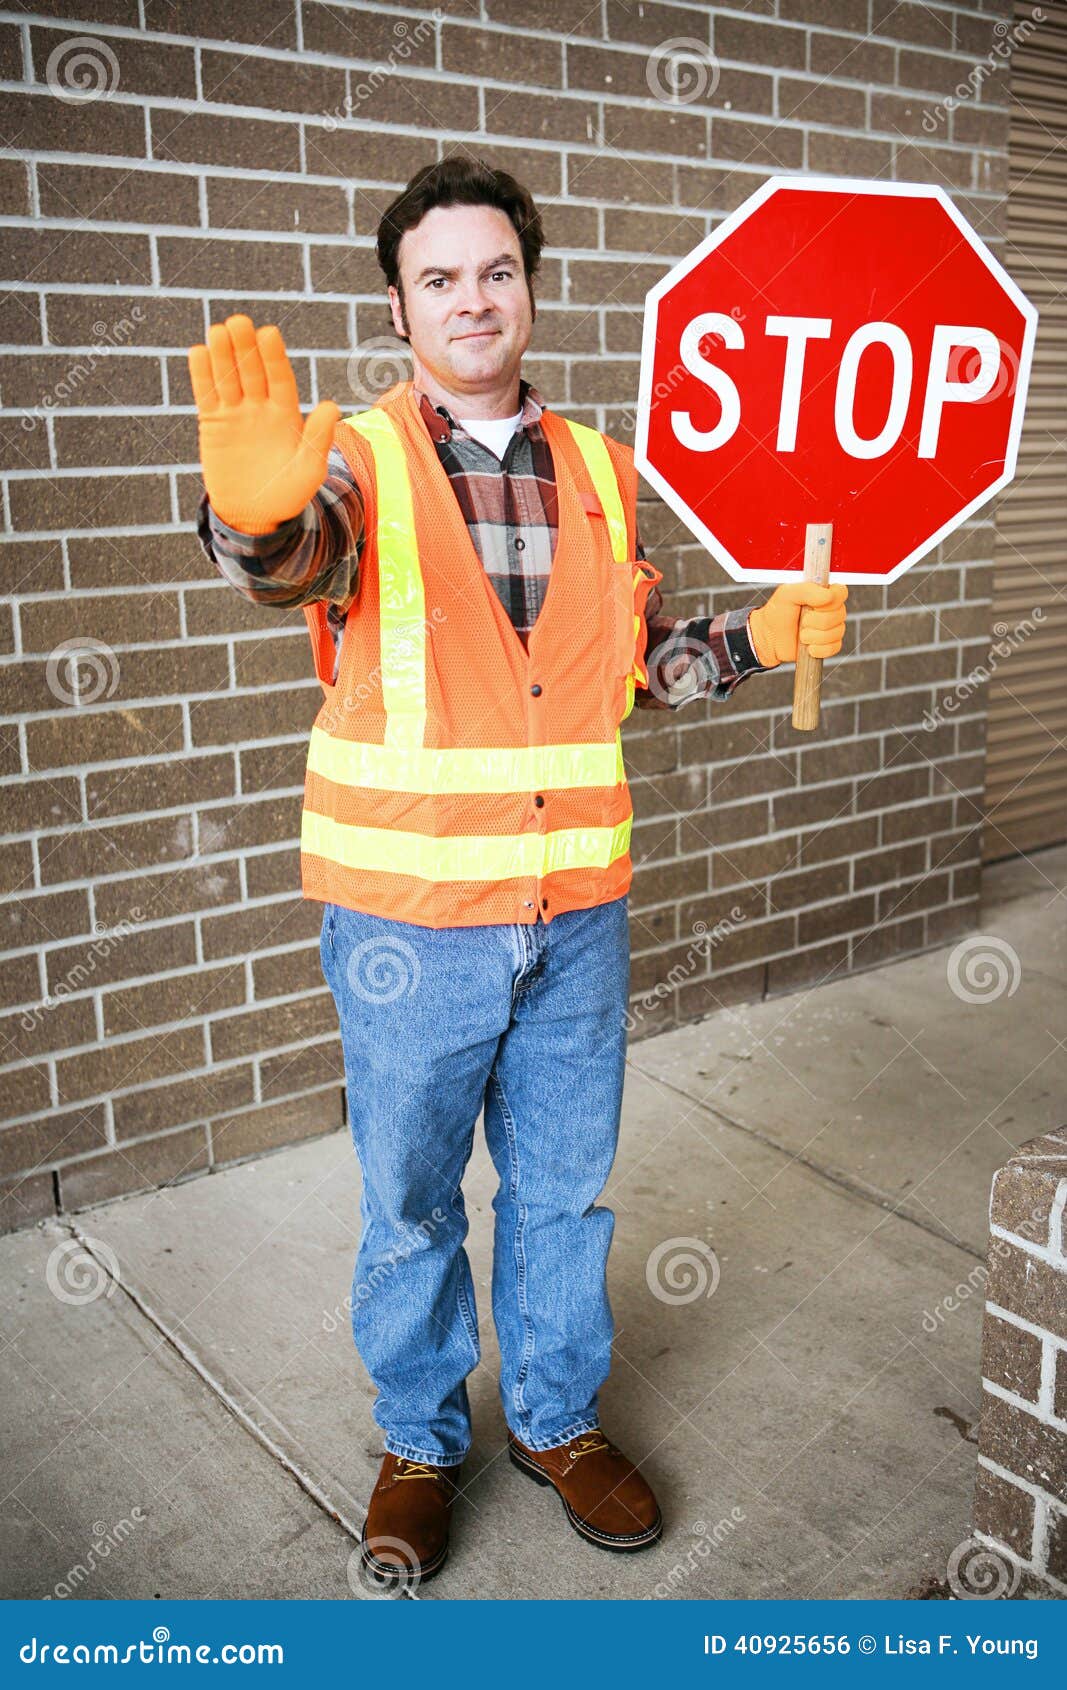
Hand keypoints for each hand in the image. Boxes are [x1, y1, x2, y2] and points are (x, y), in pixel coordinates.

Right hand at [188, 313, 340, 534]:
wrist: (255, 515)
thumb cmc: (288, 494)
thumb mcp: (309, 470)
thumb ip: (318, 438)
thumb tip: (333, 405)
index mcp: (286, 414)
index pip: (280, 379)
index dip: (274, 357)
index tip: (268, 333)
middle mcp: (260, 407)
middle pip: (252, 371)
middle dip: (245, 347)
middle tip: (239, 322)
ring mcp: (235, 413)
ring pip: (228, 377)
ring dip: (222, 354)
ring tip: (218, 330)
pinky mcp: (213, 423)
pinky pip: (206, 395)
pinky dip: (201, 375)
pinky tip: (198, 352)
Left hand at [748, 582, 848, 666]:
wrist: (769, 637)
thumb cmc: (777, 612)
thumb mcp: (787, 594)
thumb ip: (807, 590)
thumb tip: (828, 596)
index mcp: (823, 593)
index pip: (841, 592)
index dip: (831, 600)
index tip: (814, 604)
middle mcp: (831, 610)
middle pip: (839, 615)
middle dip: (816, 621)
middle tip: (802, 621)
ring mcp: (832, 628)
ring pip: (836, 632)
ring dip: (815, 636)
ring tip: (801, 635)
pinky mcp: (829, 645)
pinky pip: (834, 648)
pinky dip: (819, 649)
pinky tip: (807, 647)